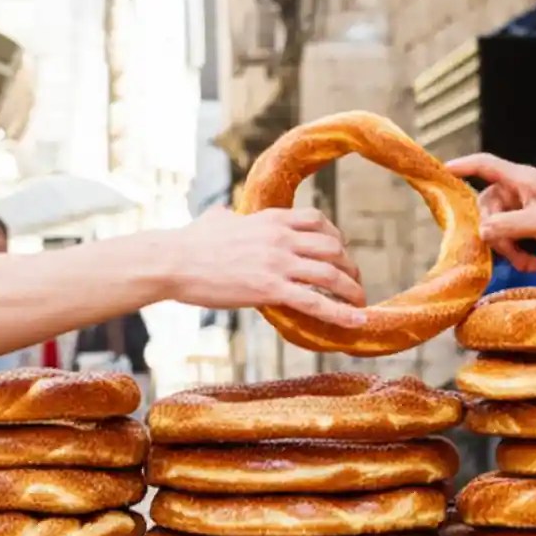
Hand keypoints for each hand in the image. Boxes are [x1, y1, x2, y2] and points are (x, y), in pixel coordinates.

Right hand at [165, 206, 366, 326]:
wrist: (174, 260)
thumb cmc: (189, 243)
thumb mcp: (215, 220)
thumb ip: (227, 216)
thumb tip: (223, 213)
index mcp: (271, 218)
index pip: (317, 220)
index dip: (335, 237)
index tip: (340, 253)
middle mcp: (281, 237)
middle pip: (332, 248)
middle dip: (349, 266)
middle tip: (355, 282)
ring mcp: (278, 263)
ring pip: (331, 275)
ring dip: (352, 290)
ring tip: (360, 303)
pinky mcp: (270, 289)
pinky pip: (316, 302)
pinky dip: (341, 313)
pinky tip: (357, 322)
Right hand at [448, 153, 535, 271]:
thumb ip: (507, 226)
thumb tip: (480, 232)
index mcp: (519, 180)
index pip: (485, 166)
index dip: (463, 166)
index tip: (443, 171)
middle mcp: (517, 190)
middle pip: (486, 208)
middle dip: (494, 234)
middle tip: (508, 254)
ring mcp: (522, 206)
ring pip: (497, 226)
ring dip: (507, 248)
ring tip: (526, 264)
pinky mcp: (527, 222)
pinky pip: (509, 235)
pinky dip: (516, 251)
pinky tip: (531, 265)